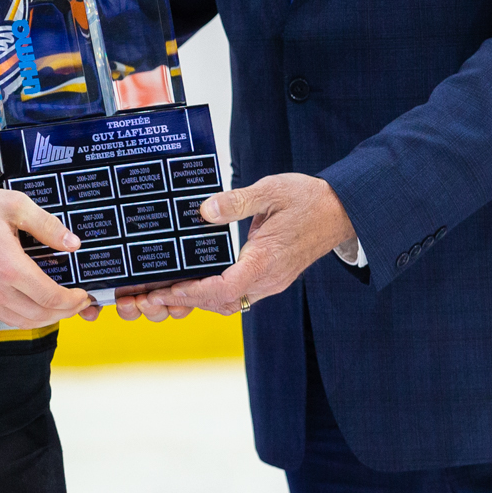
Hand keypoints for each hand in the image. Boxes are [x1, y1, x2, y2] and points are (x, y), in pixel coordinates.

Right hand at [0, 181, 93, 328]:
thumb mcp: (15, 206)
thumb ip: (47, 225)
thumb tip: (73, 243)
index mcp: (9, 266)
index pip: (50, 297)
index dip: (72, 300)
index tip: (83, 293)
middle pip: (40, 316)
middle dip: (65, 312)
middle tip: (78, 301)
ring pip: (23, 322)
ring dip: (47, 319)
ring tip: (61, 306)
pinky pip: (6, 318)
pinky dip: (26, 318)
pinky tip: (35, 306)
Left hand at [138, 174, 356, 315]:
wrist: (341, 211)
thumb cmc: (308, 198)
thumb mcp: (271, 190)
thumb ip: (236, 201)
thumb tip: (204, 210)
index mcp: (266, 259)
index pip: (225, 289)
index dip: (193, 293)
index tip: (166, 290)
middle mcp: (269, 278)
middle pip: (221, 303)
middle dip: (186, 302)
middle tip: (150, 296)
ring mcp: (271, 281)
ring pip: (229, 303)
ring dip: (198, 301)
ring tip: (164, 292)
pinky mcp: (270, 278)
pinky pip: (238, 294)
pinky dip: (213, 293)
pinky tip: (193, 282)